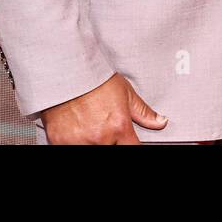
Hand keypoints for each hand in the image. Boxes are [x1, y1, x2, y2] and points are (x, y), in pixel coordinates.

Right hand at [41, 72, 167, 144]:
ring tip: (89, 126)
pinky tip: (75, 128)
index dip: (131, 144)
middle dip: (111, 141)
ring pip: (91, 149)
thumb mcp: (125, 92)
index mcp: (119, 127)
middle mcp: (100, 138)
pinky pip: (70, 147)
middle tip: (104, 127)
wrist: (67, 72)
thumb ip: (143, 112)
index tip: (128, 140)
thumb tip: (160, 122)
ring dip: (91, 141)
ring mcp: (79, 141)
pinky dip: (74, 141)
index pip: (133, 149)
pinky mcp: (60, 141)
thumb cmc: (95, 80)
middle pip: (111, 149)